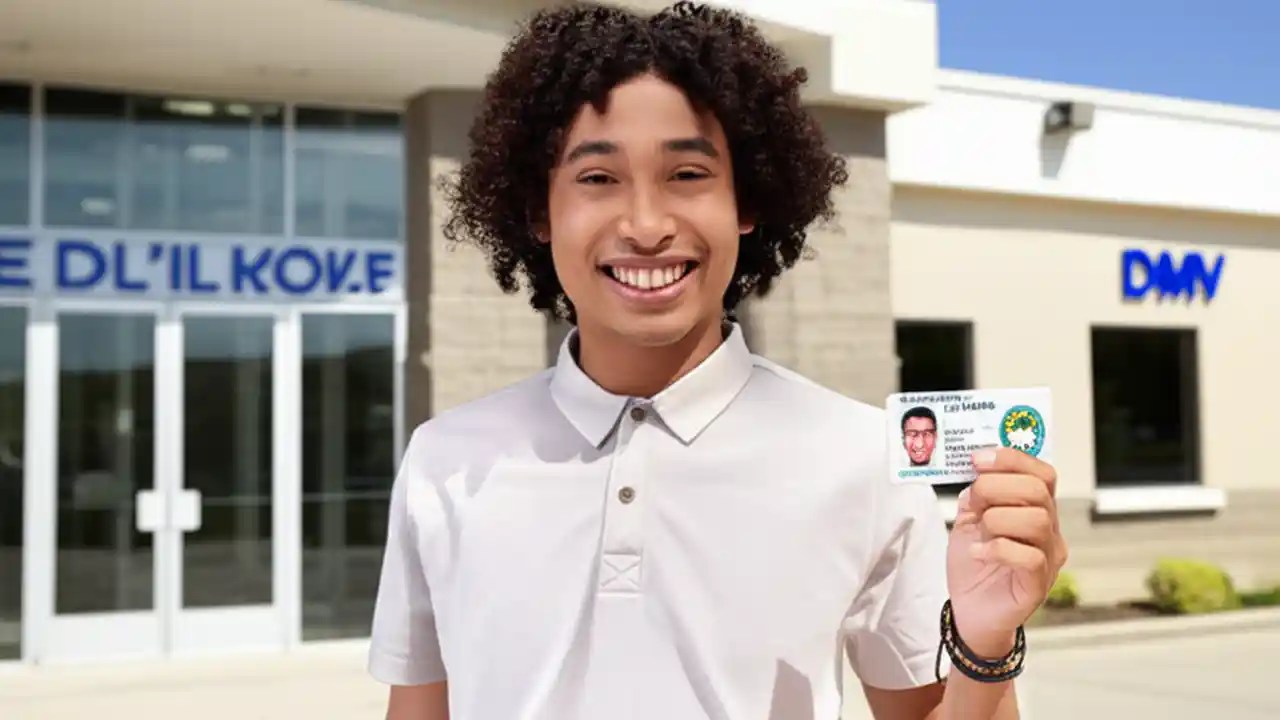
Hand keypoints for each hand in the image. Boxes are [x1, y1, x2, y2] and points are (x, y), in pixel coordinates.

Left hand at [946, 447, 1068, 657]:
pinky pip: (1030, 557)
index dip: (1012, 459)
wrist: (970, 611)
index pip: (1042, 473)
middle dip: (997, 487)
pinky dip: (997, 549)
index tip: (978, 459)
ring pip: (1037, 520)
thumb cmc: (974, 564)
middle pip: (1038, 491)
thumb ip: (975, 496)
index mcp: (1035, 509)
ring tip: (978, 532)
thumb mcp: (968, 521)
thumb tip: (977, 472)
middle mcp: (1048, 530)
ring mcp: (1048, 557)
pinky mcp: (1038, 583)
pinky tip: (979, 553)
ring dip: (997, 518)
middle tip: (974, 500)